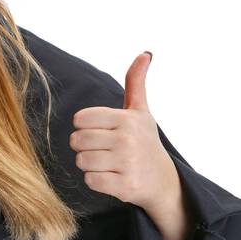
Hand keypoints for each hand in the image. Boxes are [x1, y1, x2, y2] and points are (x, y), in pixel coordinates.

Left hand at [69, 51, 180, 213]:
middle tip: (102, 150)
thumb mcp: (141, 111)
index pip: (80, 119)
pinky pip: (90, 180)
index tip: (101, 131)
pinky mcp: (125, 186)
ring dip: (89, 164)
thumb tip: (145, 53)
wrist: (163, 181)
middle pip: (77, 140)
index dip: (85, 127)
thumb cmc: (145, 141)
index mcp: (127, 118)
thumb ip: (136, 82)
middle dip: (84, 147)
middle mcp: (128, 139)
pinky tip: (111, 177)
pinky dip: (96, 180)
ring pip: (81, 161)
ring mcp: (128, 163)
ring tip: (107, 163)